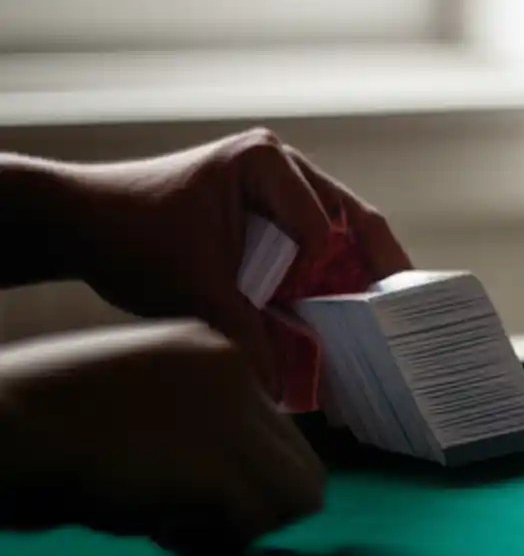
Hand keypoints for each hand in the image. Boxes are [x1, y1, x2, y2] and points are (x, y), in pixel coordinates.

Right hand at [0, 321, 324, 555]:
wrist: (7, 423)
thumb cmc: (48, 421)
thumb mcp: (140, 403)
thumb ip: (196, 424)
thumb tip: (239, 480)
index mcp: (216, 351)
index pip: (278, 428)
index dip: (245, 476)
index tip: (196, 496)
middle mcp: (239, 373)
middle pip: (301, 463)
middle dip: (258, 504)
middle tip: (200, 525)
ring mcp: (235, 416)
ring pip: (298, 494)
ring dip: (246, 527)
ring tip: (184, 531)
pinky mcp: (220, 464)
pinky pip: (255, 523)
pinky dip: (217, 544)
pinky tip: (167, 537)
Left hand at [52, 128, 410, 396]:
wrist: (84, 221)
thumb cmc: (133, 236)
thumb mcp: (195, 290)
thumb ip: (246, 336)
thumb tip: (281, 392)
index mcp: (267, 163)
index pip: (322, 229)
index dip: (319, 278)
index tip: (304, 314)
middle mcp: (284, 165)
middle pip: (353, 220)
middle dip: (377, 269)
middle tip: (406, 314)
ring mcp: (281, 184)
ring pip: (343, 230)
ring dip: (356, 273)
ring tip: (380, 316)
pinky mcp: (272, 207)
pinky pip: (318, 239)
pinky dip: (329, 274)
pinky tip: (341, 307)